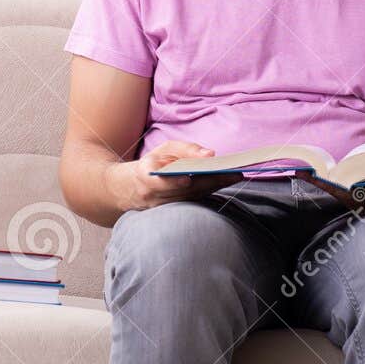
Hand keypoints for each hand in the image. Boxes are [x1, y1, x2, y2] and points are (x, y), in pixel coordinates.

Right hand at [110, 140, 241, 211]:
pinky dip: (211, 193)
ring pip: (192, 198)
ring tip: (235, 176)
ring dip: (215, 187)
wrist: (130, 190)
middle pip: (184, 191)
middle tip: (233, 173)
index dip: (172, 182)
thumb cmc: (152, 164)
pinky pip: (194, 202)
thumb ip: (186, 150)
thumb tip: (210, 154)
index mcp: (145, 176)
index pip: (159, 181)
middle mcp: (153, 196)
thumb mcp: (163, 150)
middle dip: (209, 181)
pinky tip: (225, 184)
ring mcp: (164, 208)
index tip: (188, 178)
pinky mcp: (174, 214)